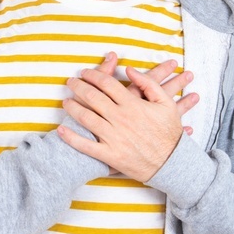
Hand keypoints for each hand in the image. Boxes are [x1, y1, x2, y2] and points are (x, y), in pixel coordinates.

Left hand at [58, 51, 199, 182]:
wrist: (172, 163)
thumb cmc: (169, 132)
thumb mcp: (166, 103)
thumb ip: (148, 84)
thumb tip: (129, 69)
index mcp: (133, 105)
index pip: (107, 84)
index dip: (93, 75)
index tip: (84, 72)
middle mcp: (121, 119)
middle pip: (93, 97)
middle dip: (78, 87)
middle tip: (70, 82)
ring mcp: (114, 137)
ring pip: (86, 118)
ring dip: (73, 107)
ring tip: (65, 102)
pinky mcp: (110, 155)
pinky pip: (86, 146)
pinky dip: (71, 138)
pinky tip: (61, 130)